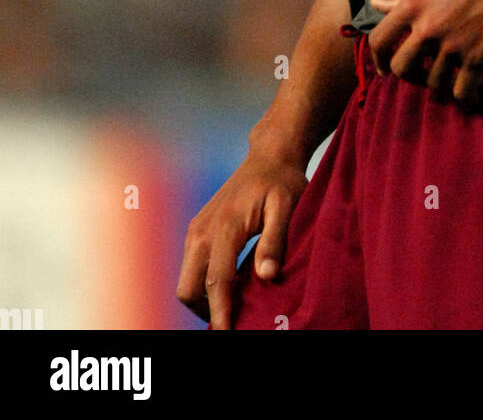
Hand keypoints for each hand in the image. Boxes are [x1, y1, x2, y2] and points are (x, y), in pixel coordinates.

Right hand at [176, 147, 308, 329]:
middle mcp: (202, 230)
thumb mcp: (286, 207)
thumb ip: (275, 241)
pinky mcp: (197, 230)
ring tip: (235, 307)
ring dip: (204, 299)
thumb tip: (267, 276)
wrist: (268, 156)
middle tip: (235, 321)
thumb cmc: (281, 182)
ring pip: (187, 281)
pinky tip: (230, 287)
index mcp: (225, 226)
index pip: (217, 281)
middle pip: (189, 288)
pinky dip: (204, 284)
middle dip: (207, 310)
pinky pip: (191, 268)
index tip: (227, 334)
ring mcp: (196, 230)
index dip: (221, 313)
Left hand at [368, 0, 482, 108]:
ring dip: (440, 86)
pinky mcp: (479, 59)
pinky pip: (462, 93)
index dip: (378, 59)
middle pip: (402, 69)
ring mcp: (453, 45)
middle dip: (410, 75)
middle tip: (422, 74)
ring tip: (450, 80)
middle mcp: (428, 28)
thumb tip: (375, 3)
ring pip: (433, 83)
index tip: (384, 69)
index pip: (378, 41)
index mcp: (412, 5)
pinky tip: (470, 97)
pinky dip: (465, 99)